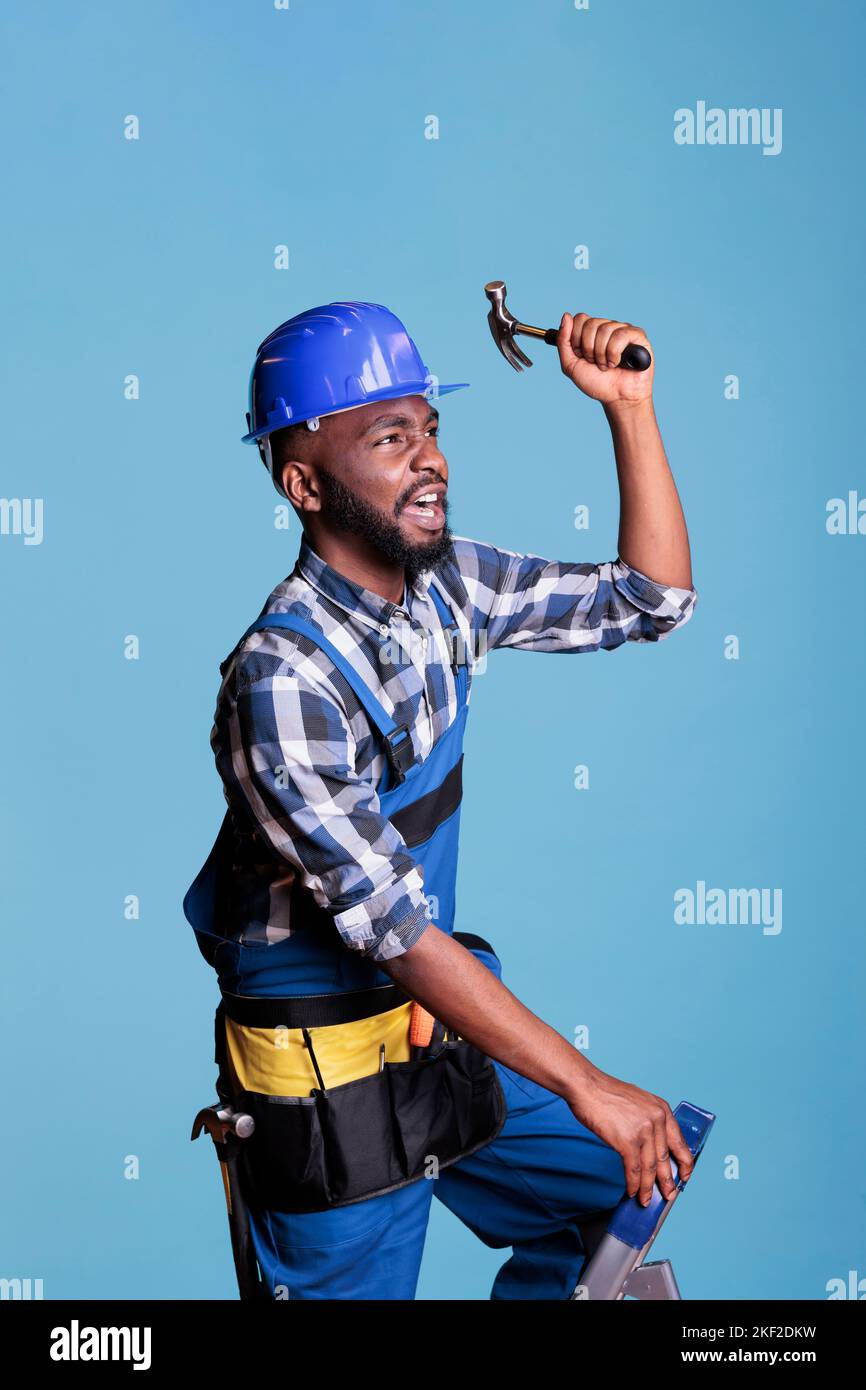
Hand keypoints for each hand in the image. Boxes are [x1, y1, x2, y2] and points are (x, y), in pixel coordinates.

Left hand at [557, 312, 653, 405]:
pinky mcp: (637, 336)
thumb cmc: (596, 383)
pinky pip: (621, 334)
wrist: (617, 398)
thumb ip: (563, 341)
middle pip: (591, 323)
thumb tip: (566, 316)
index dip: (577, 338)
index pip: (580, 318)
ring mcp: (623, 330)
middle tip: (595, 363)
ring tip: (606, 366)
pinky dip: (614, 353)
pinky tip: (617, 363)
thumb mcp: (570, 365)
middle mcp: (608, 328)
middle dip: (588, 349)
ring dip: (601, 354)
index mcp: (592, 332)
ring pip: (605, 329)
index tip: (581, 355)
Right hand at [566, 1067, 694, 1205]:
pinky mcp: (626, 1141)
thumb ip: (650, 1120)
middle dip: (667, 1181)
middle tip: (669, 1194)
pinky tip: (632, 1191)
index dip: (684, 1163)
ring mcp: (642, 1131)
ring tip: (647, 1200)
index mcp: (662, 1109)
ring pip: (649, 1168)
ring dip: (648, 1188)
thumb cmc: (607, 1094)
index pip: (680, 1142)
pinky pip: (633, 1169)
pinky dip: (633, 1184)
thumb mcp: (639, 1102)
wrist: (587, 1086)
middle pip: (664, 1158)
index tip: (685, 1175)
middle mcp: (656, 1120)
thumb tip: (653, 1147)